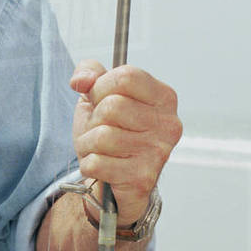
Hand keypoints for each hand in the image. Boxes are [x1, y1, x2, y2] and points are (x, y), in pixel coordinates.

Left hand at [70, 60, 181, 223]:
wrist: (113, 178)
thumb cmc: (108, 131)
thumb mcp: (98, 95)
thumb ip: (90, 73)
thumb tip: (81, 80)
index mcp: (163, 97)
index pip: (126, 76)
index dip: (101, 86)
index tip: (99, 99)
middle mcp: (168, 123)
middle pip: (112, 106)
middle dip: (94, 119)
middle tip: (100, 128)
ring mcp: (158, 152)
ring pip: (102, 136)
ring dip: (88, 143)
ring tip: (98, 148)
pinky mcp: (142, 178)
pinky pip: (96, 163)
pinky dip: (88, 164)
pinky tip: (101, 165)